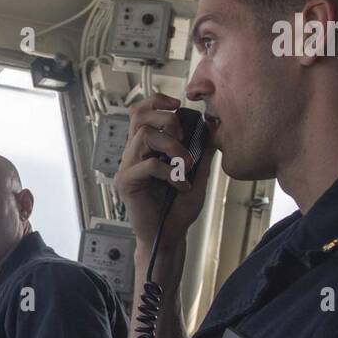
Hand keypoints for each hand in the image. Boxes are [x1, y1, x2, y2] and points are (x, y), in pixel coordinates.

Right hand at [112, 93, 216, 251]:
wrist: (169, 236)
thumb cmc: (178, 208)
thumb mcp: (197, 174)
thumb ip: (201, 151)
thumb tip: (211, 126)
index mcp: (146, 148)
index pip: (141, 112)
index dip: (157, 101)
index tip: (177, 104)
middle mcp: (133, 154)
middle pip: (139, 116)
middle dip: (167, 120)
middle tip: (182, 139)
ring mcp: (127, 168)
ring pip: (144, 136)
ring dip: (172, 147)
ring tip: (185, 166)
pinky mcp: (126, 183)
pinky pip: (147, 164)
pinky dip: (170, 172)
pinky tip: (180, 186)